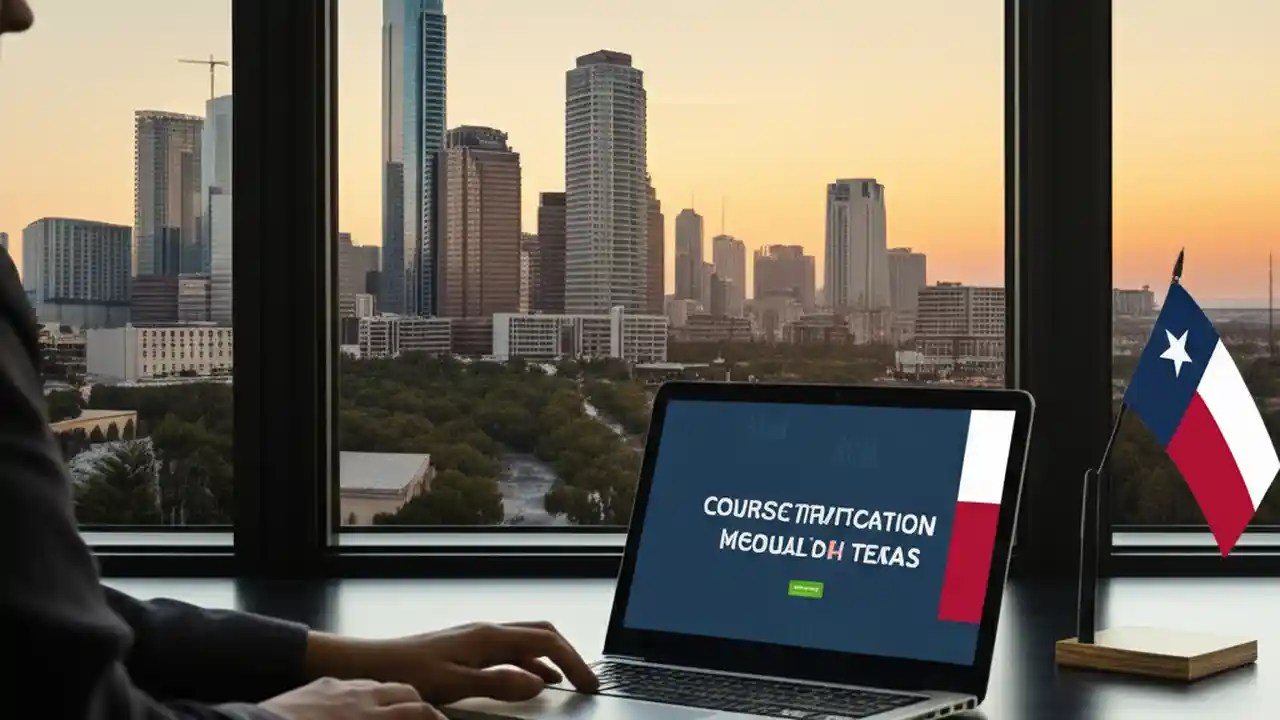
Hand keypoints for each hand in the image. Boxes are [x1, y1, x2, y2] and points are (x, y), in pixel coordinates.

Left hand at [260, 677, 444, 719]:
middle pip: (405, 691)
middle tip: (423, 718)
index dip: (436, 719)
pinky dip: (362, 693)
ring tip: (390, 712)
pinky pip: (349, 683)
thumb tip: (399, 719)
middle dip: (419, 704)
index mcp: (372, 719)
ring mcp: (338, 687)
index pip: (419, 712)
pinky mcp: (317, 685)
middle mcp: (361, 698)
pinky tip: (354, 707)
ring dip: (391, 697)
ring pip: (377, 684)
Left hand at [304, 621, 599, 705]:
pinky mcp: (470, 646)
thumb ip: (501, 684)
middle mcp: (489, 630)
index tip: (588, 685)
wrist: (376, 663)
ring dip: (552, 659)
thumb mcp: (458, 685)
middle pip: (543, 633)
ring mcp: (480, 636)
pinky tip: (532, 681)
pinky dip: (531, 663)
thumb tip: (540, 684)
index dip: (573, 662)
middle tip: (586, 682)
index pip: (547, 642)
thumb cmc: (411, 673)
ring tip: (568, 683)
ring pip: (528, 640)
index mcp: (491, 636)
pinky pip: (512, 650)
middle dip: (569, 655)